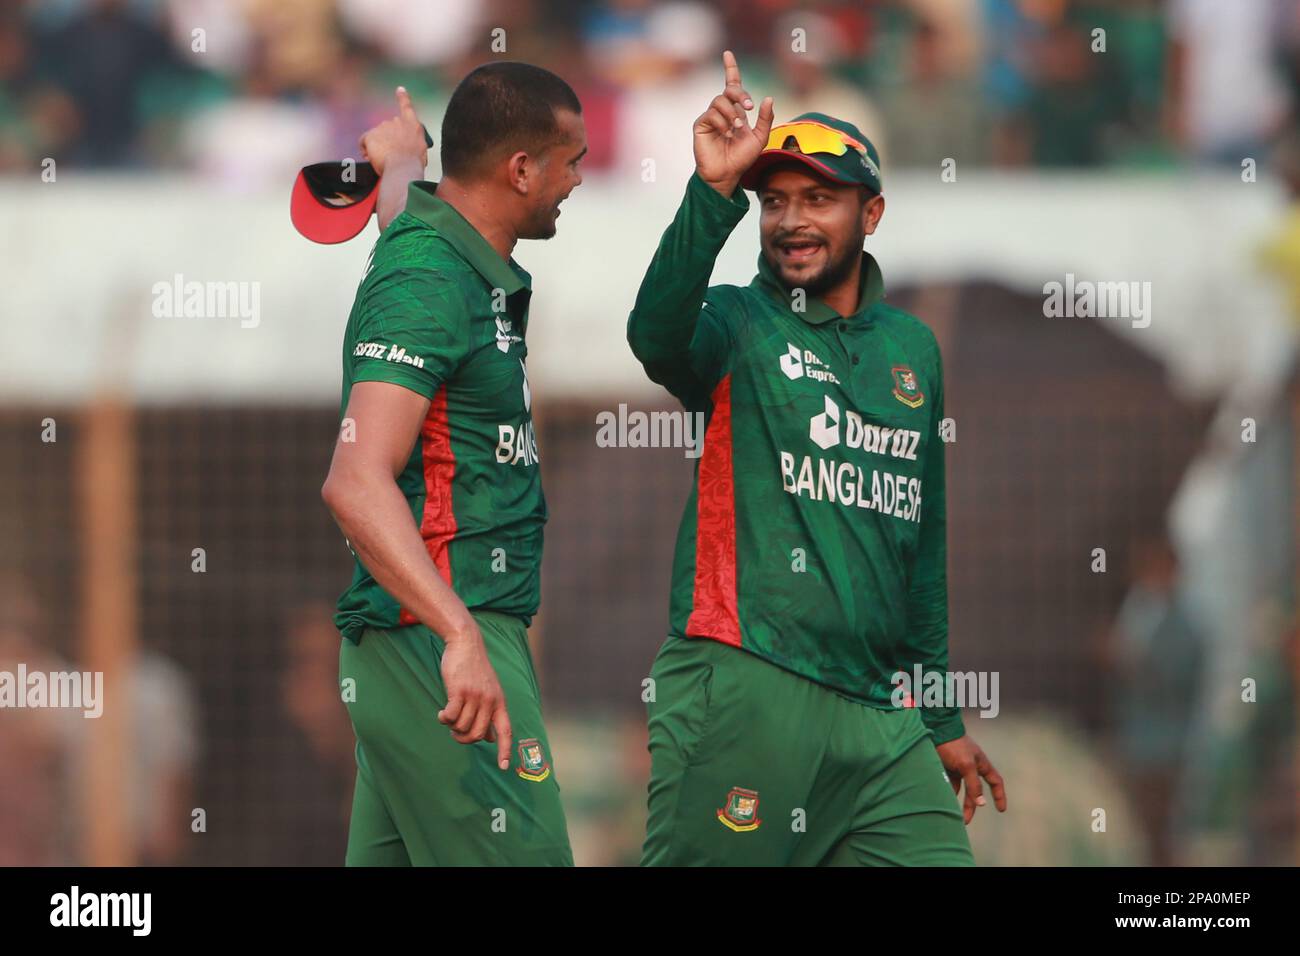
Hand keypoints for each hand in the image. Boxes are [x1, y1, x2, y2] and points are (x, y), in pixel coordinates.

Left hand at [359, 86, 428, 176]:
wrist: (403, 166)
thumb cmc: (413, 163)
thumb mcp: (421, 151)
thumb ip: (413, 144)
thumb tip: (407, 148)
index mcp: (412, 125)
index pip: (407, 107)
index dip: (403, 98)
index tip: (400, 90)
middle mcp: (397, 122)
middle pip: (388, 128)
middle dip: (388, 140)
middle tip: (391, 155)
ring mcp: (383, 127)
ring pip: (377, 136)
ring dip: (378, 146)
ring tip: (382, 160)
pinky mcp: (371, 135)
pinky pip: (364, 141)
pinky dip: (365, 147)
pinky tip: (368, 156)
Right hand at [437, 627, 512, 770]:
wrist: (466, 643)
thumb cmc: (475, 670)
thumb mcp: (489, 691)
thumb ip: (490, 713)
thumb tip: (491, 738)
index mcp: (500, 702)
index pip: (506, 731)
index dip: (505, 750)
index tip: (505, 767)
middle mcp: (490, 701)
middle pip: (477, 735)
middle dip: (464, 739)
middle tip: (455, 732)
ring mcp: (475, 696)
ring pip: (462, 726)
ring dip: (452, 727)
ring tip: (448, 716)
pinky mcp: (459, 691)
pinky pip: (451, 716)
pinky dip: (444, 718)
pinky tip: (442, 713)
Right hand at [693, 50, 774, 198]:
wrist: (727, 174)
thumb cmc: (742, 158)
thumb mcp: (760, 138)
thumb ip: (765, 118)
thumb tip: (768, 98)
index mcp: (736, 110)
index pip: (732, 85)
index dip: (730, 68)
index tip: (727, 53)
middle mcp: (722, 111)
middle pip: (729, 89)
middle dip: (741, 94)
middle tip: (749, 107)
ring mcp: (710, 116)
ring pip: (720, 100)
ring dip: (732, 113)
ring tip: (736, 128)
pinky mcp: (701, 124)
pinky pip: (712, 113)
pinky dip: (722, 122)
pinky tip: (726, 133)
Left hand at [936, 735, 1006, 824]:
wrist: (935, 731)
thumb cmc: (954, 746)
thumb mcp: (967, 766)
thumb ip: (974, 785)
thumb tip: (981, 803)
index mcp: (981, 764)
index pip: (995, 781)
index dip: (999, 795)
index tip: (1001, 810)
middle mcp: (971, 767)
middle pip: (974, 791)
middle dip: (971, 806)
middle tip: (965, 821)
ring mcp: (958, 768)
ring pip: (960, 789)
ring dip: (957, 800)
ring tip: (951, 814)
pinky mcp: (945, 768)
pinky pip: (948, 784)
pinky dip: (946, 791)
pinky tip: (941, 799)